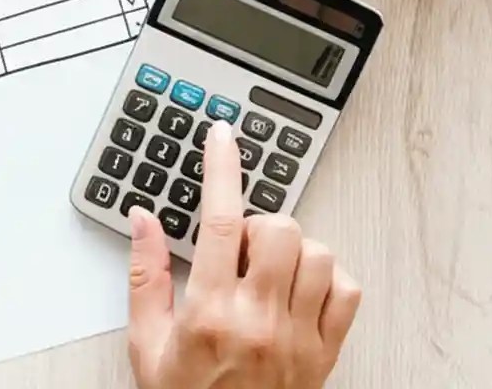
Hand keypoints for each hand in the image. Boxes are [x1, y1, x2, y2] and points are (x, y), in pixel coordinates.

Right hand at [126, 122, 360, 388]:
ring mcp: (299, 337)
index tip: (221, 137)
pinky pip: (347, 292)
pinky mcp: (326, 353)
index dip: (222, 168)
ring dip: (293, 248)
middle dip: (258, 223)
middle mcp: (261, 320)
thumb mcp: (147, 344)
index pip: (222, 221)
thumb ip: (145, 277)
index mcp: (211, 313)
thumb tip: (143, 221)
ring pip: (318, 255)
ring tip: (266, 269)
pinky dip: (330, 278)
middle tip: (238, 246)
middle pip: (279, 230)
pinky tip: (300, 289)